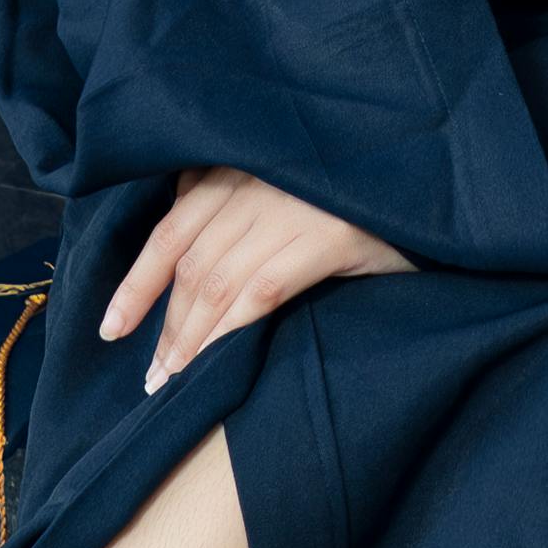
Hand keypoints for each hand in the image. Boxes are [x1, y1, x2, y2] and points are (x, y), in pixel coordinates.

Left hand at [103, 168, 413, 393]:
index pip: (171, 228)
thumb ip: (238, 192)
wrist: (436, 191)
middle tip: (154, 377)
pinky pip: (262, 289)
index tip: (111, 329)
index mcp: (245, 166)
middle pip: (189, 261)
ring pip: (219, 280)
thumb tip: (181, 207)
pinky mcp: (330, 234)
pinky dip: (231, 330)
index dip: (137, 282)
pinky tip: (219, 363)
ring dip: (191, 338)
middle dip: (165, 324)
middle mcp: (261, 181)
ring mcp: (294, 206)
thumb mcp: (293, 182)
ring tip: (177, 381)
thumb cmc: (361, 194)